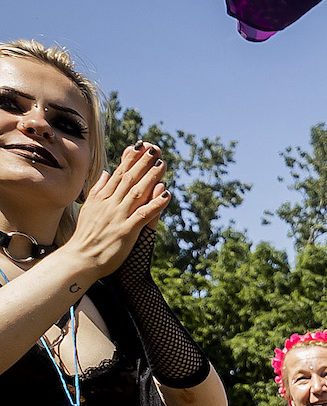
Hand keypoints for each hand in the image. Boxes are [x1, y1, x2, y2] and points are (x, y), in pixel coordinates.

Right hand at [65, 142, 169, 278]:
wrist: (80, 259)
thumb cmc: (86, 237)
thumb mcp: (89, 209)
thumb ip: (98, 190)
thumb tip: (106, 173)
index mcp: (102, 199)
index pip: (118, 174)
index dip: (130, 160)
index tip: (139, 146)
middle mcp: (110, 204)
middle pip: (129, 179)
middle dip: (143, 163)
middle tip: (155, 149)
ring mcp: (118, 217)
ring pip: (137, 193)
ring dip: (151, 178)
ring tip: (162, 165)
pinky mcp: (126, 231)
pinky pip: (143, 214)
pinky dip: (155, 204)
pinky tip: (166, 194)